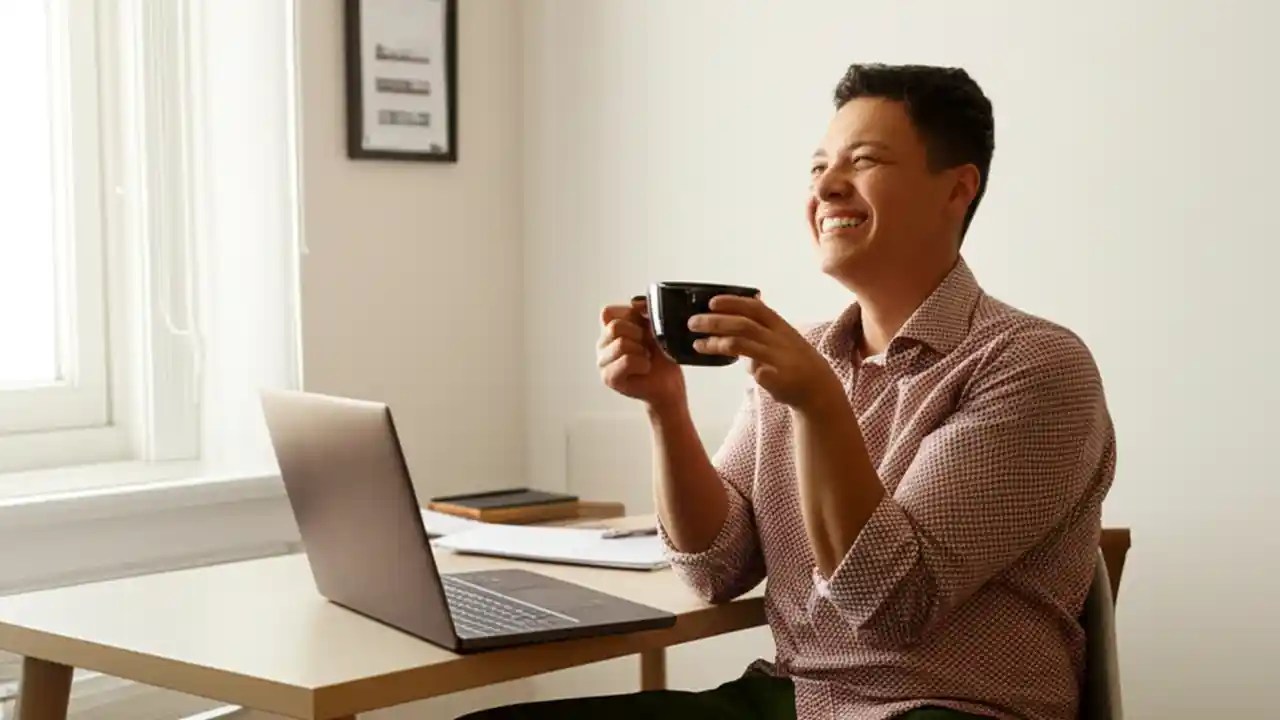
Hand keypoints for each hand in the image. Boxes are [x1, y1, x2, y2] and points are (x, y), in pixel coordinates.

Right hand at [597, 297, 685, 411]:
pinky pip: (627, 360)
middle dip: (638, 334)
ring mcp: (603, 362)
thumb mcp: (656, 326)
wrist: (669, 383)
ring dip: (642, 351)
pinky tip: (646, 368)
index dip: (628, 316)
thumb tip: (634, 301)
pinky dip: (643, 363)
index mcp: (609, 330)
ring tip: (647, 358)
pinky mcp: (609, 378)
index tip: (643, 327)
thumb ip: (645, 310)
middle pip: (614, 326)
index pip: (607, 312)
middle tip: (648, 346)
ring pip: (621, 344)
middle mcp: (602, 345)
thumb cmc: (662, 356)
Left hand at [689, 295, 841, 411]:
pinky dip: (751, 370)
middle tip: (692, 323)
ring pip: (743, 346)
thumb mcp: (780, 338)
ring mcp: (779, 359)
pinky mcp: (780, 379)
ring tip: (698, 345)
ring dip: (717, 344)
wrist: (818, 388)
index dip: (732, 302)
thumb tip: (727, 324)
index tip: (711, 302)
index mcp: (779, 326)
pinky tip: (736, 370)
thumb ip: (757, 330)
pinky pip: (762, 373)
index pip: (754, 308)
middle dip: (715, 322)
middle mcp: (778, 339)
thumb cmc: (793, 361)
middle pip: (742, 325)